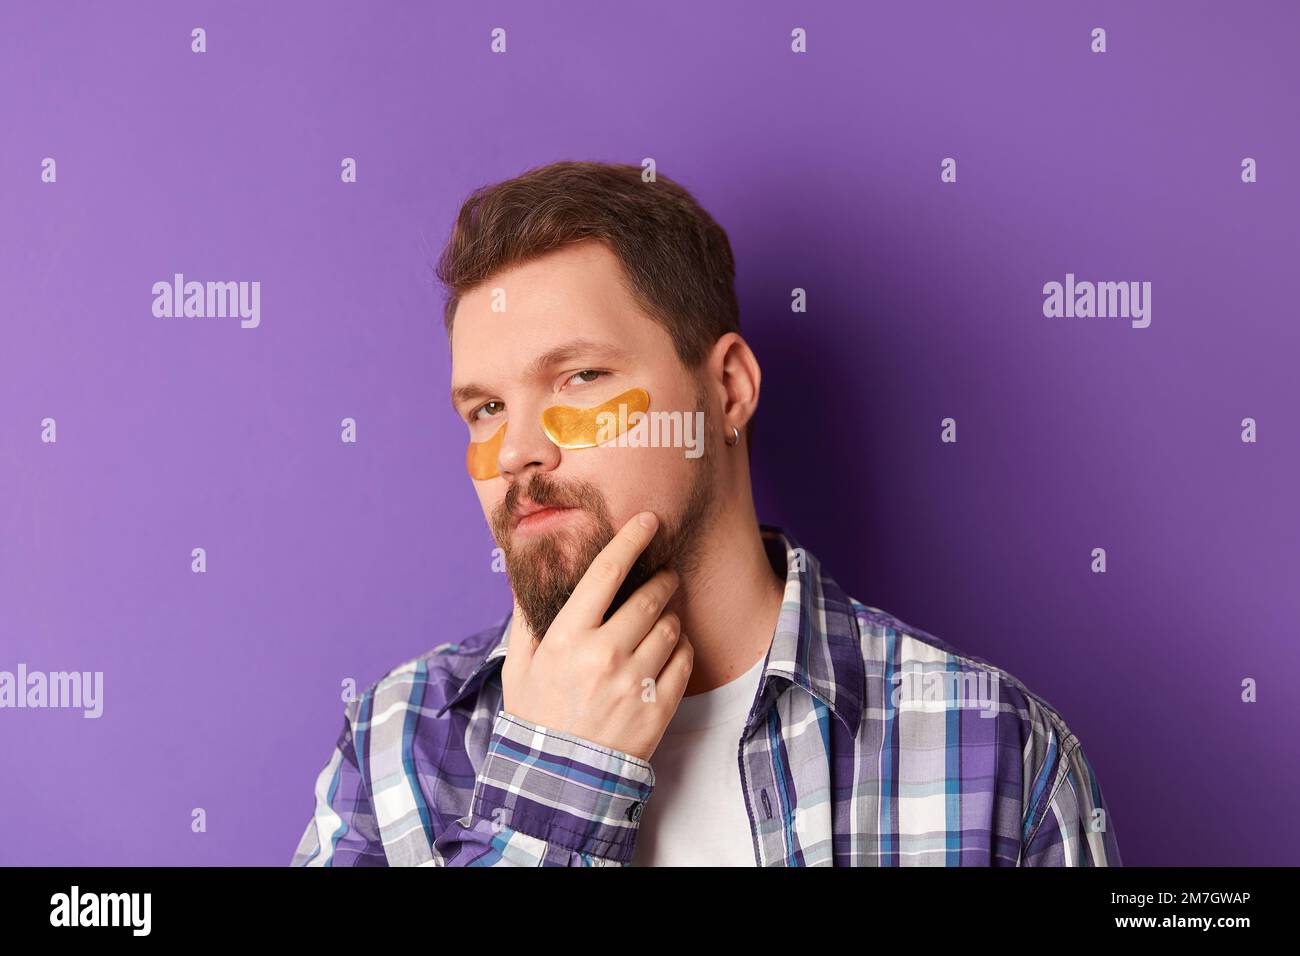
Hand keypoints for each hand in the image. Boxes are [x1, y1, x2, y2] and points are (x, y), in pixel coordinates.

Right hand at [500, 511, 693, 762]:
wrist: (558, 782)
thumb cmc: (536, 717)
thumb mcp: (518, 667)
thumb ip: (525, 620)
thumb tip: (526, 579)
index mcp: (567, 638)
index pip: (606, 572)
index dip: (630, 539)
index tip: (647, 520)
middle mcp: (604, 655)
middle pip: (649, 596)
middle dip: (662, 579)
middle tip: (663, 575)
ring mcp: (634, 682)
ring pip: (670, 627)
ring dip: (670, 615)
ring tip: (661, 617)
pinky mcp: (658, 707)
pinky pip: (684, 661)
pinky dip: (681, 648)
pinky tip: (668, 650)